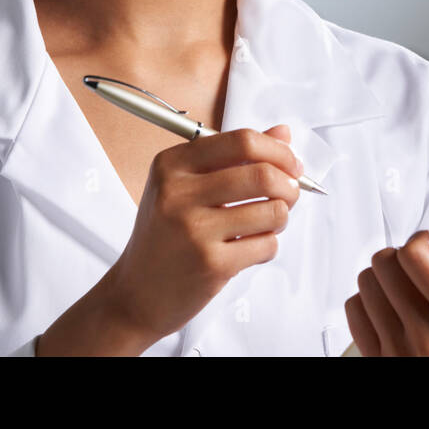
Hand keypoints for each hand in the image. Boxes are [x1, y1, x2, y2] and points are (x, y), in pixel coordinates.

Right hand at [40, 124, 302, 354]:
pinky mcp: (211, 264)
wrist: (136, 295)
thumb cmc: (167, 237)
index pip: (241, 141)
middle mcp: (178, 193)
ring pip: (272, 211)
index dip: (277, 151)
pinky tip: (250, 248)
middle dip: (289, 184)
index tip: (291, 164)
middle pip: (262, 174)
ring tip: (267, 223)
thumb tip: (284, 132)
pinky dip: (269, 245)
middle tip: (290, 194)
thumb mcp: (186, 186)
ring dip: (281, 216)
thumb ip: (235, 156)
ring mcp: (194, 230)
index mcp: (172, 165)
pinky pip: (267, 244)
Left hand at [344, 200, 428, 355]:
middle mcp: (426, 338)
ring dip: (384, 276)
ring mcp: (399, 352)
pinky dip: (368, 300)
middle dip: (401, 255)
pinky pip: (354, 310)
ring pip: (366, 284)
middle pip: (385, 265)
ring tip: (407, 283)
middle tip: (419, 265)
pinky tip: (391, 303)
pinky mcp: (379, 359)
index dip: (421, 241)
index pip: (414, 256)